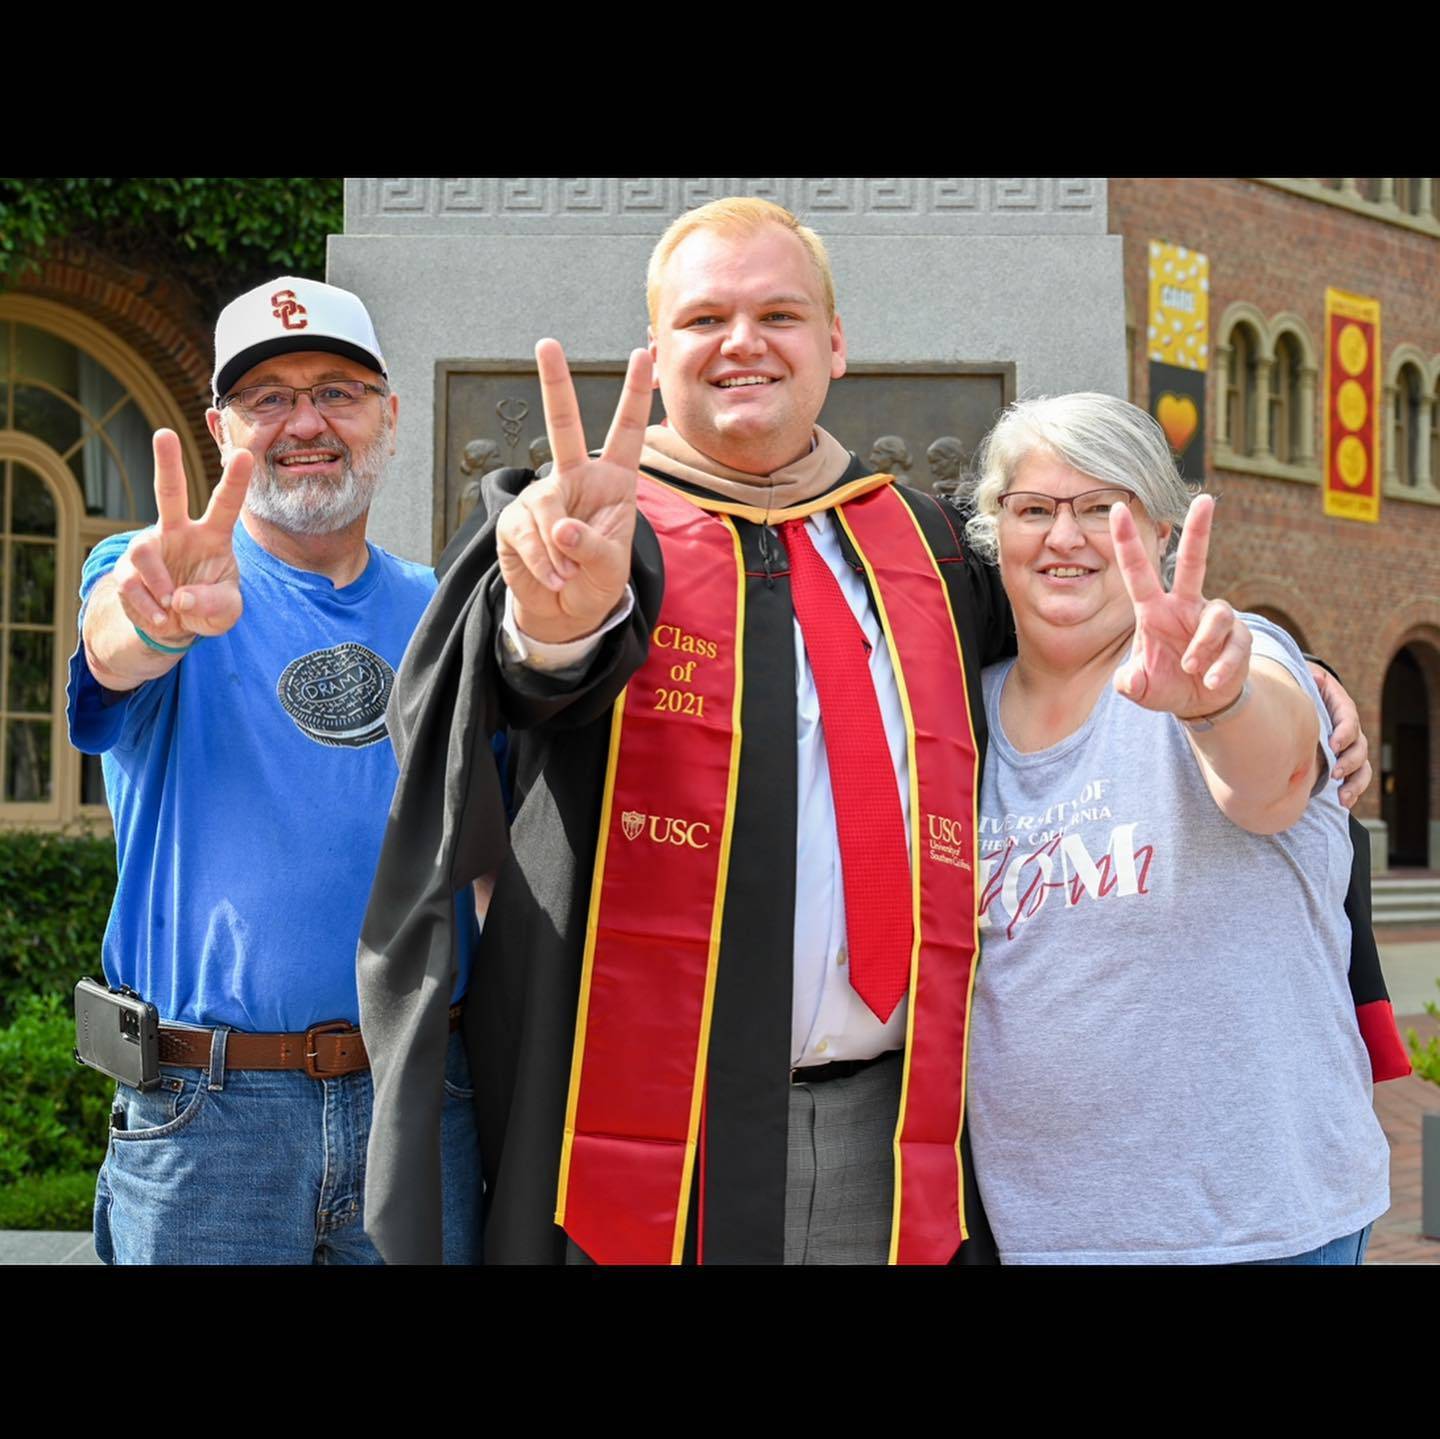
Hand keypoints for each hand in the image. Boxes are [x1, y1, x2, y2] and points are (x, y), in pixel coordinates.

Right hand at [112, 430, 251, 641]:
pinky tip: (163, 619)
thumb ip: (215, 605)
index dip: (235, 481)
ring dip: (160, 584)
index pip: (226, 505)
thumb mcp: (226, 612)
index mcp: (213, 536)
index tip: (246, 455)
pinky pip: (132, 583)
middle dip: (167, 463)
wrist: (175, 627)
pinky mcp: (127, 568)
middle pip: (169, 491)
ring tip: (172, 607)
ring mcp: (151, 546)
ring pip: (143, 551)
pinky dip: (149, 606)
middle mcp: (180, 532)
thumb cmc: (208, 607)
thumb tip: (181, 598)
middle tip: (164, 433)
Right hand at [497, 339, 651, 645]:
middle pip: (563, 425)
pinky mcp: (515, 520)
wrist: (564, 613)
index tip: (645, 355)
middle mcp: (576, 479)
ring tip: (568, 574)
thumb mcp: (610, 569)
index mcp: (613, 482)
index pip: (626, 433)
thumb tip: (561, 527)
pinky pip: (527, 534)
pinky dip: (543, 562)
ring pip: (546, 507)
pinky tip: (553, 577)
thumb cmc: (596, 582)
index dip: (635, 395)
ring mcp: (543, 496)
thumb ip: (592, 546)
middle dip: (554, 383)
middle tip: (547, 343)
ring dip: (559, 550)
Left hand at [1111, 493, 1251, 717]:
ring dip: (1201, 645)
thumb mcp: (1141, 688)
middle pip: (1193, 562)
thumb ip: (1129, 684)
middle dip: (1199, 530)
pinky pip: (1233, 645)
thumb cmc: (1165, 685)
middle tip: (1204, 498)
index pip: (1138, 572)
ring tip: (1190, 668)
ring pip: (1215, 618)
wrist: (1200, 703)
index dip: (1127, 542)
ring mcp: (1212, 619)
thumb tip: (1126, 682)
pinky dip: (1220, 667)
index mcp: (1154, 610)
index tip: (1117, 508)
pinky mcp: (1238, 637)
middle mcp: (1184, 606)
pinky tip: (1210, 681)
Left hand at [1310, 664, 1371, 807]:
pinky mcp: (1343, 763)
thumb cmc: (1300, 690)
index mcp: (1341, 708)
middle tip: (1334, 773)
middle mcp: (1349, 730)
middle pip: (1358, 748)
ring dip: (1354, 783)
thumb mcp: (1304, 680)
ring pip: (1361, 767)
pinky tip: (1345, 803)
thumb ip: (1308, 681)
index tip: (1333, 745)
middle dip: (1348, 762)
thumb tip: (1312, 678)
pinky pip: (1355, 779)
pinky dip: (1353, 791)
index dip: (1344, 733)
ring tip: (1343, 797)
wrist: (1300, 700)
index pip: (1348, 719)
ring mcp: (1349, 748)